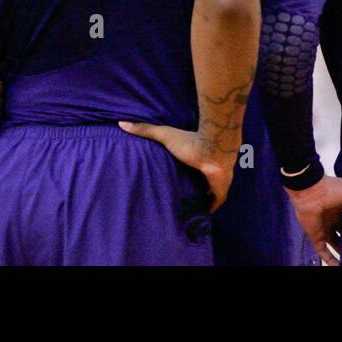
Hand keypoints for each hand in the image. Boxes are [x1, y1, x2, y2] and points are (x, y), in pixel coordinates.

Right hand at [118, 121, 235, 210]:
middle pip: (197, 181)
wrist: (213, 150)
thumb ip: (146, 129)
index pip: (187, 166)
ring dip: (199, 200)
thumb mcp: (165, 135)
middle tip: (175, 200)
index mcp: (194, 157)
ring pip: (207, 193)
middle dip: (189, 188)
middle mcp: (205, 169)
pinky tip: (199, 218)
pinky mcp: (220, 192)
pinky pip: (215, 204)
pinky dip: (208, 210)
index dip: (180, 173)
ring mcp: (214, 181)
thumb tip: (121, 123)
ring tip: (185, 212)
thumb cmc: (190, 143)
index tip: (169, 179)